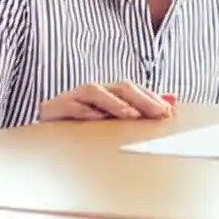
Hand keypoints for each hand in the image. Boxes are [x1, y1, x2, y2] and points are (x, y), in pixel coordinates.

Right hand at [39, 82, 175, 121]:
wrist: (46, 132)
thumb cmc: (84, 124)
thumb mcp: (115, 118)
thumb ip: (143, 108)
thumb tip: (172, 100)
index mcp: (109, 93)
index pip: (134, 90)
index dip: (151, 98)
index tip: (168, 111)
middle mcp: (94, 92)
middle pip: (120, 87)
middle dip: (141, 98)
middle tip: (158, 112)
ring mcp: (74, 97)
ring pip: (95, 91)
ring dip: (114, 103)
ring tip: (131, 115)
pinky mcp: (55, 108)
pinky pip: (70, 106)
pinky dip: (84, 111)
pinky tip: (96, 118)